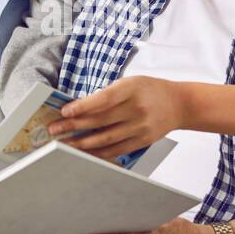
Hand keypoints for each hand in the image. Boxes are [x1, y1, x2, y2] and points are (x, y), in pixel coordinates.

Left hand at [45, 75, 185, 162]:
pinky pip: (116, 149)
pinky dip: (98, 152)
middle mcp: (137, 108)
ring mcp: (140, 127)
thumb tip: (79, 108)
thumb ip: (109, 93)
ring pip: (106, 138)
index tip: (65, 111)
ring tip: (64, 143)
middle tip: (54, 129)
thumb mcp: (131, 82)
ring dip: (82, 142)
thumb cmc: (150, 89)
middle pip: (100, 120)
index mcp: (132, 88)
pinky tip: (84, 152)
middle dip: (74, 126)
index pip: (104, 99)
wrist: (180, 104)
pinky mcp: (142, 141)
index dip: (83, 106)